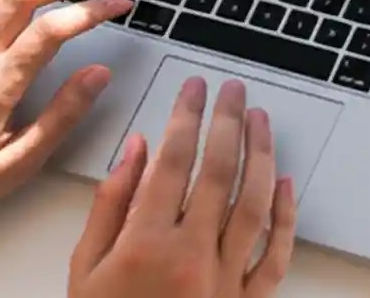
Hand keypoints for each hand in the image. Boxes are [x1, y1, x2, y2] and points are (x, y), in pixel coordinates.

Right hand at [69, 78, 295, 297]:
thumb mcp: (83, 272)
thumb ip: (109, 207)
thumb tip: (139, 150)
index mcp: (146, 246)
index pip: (174, 163)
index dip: (187, 118)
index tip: (194, 90)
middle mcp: (192, 258)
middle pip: (219, 173)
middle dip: (228, 123)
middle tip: (234, 90)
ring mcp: (226, 281)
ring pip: (254, 204)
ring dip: (261, 156)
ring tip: (261, 120)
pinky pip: (276, 255)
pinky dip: (286, 217)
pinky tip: (286, 184)